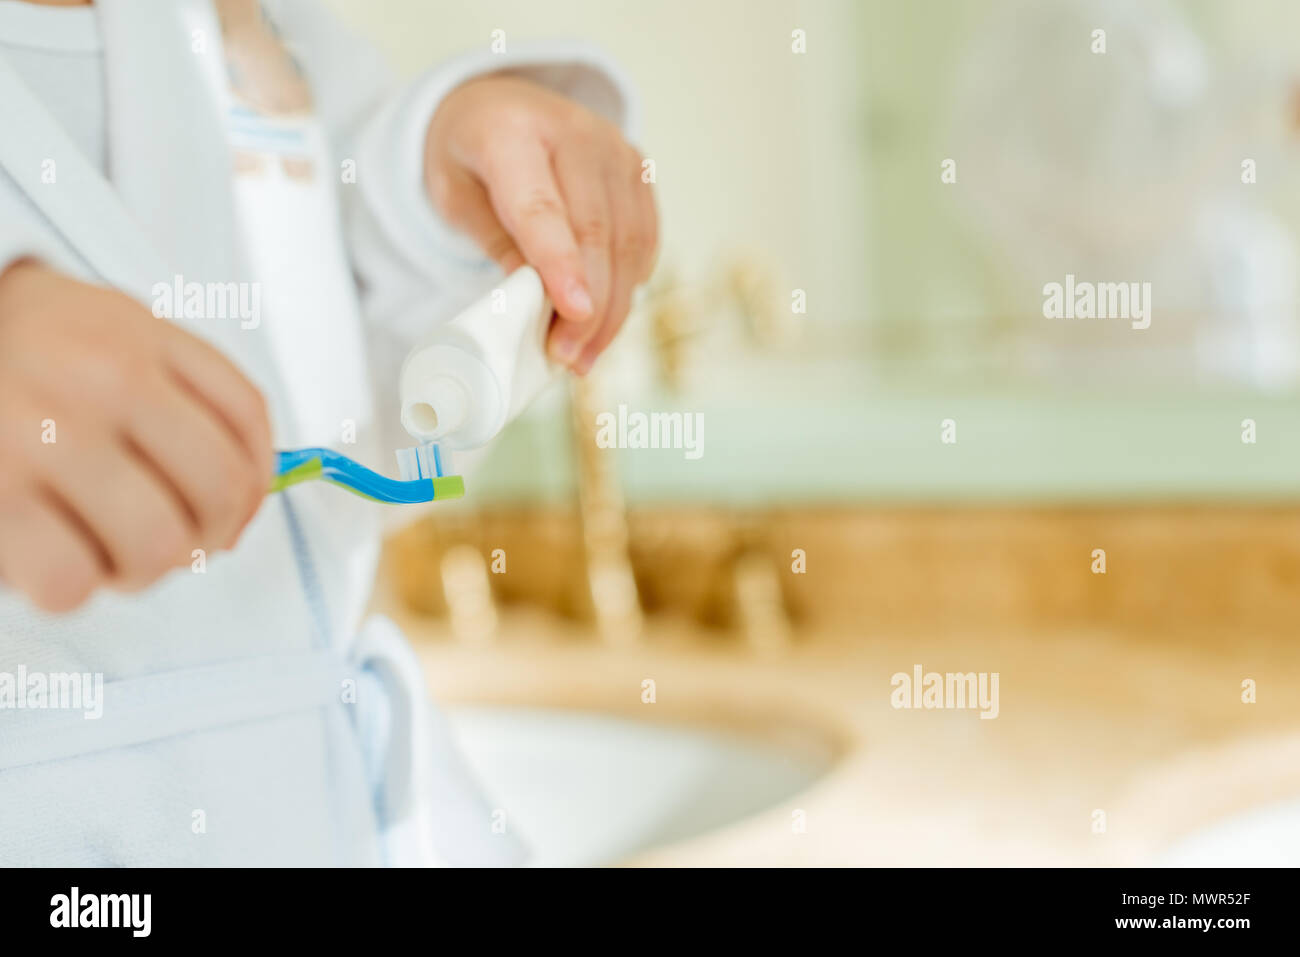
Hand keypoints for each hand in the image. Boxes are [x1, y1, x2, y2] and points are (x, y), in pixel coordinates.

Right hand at [0, 262, 272, 610]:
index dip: (252, 486)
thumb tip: (244, 509)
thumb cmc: (20, 357)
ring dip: (140, 566)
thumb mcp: (112, 337)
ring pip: (158, 547)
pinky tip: (50, 553)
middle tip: (160, 532)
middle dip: (202, 532)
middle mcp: (98, 382)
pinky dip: (72, 585)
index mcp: (136, 339)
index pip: (246, 423)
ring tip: (100, 544)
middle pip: (217, 493)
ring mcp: (42, 439)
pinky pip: (73, 582)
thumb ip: (188, 401)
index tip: (229, 509)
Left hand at [424, 74, 658, 374]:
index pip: (542, 209)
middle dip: (587, 306)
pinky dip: (628, 286)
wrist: (499, 104)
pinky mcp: (639, 170)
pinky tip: (605, 321)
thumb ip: (495, 244)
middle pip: (594, 234)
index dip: (560, 265)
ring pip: (627, 244)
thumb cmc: (470, 158)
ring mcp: (616, 150)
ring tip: (583, 355)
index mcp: (513, 133)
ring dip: (612, 309)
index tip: (573, 313)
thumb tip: (534, 304)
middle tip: (565, 357)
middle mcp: (575, 132)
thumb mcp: (455, 199)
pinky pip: (644, 240)